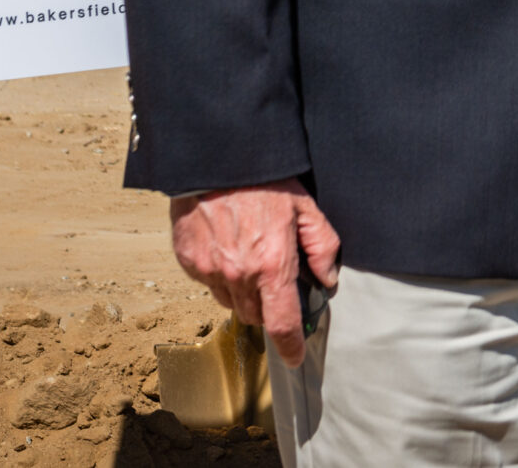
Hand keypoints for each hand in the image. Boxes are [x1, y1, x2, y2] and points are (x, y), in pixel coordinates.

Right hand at [169, 179, 341, 366]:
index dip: (290, 346)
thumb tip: (328, 279)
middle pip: (256, 316)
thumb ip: (322, 245)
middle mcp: (238, 275)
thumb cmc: (264, 180)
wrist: (214, 159)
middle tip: (276, 278)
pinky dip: (222, 275)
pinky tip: (229, 246)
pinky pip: (210, 284)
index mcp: (271, 265)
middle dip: (269, 307)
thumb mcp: (305, 206)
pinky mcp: (189, 262)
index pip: (282, 323)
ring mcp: (210, 270)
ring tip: (251, 256)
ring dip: (244, 293)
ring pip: (231, 303)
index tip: (294, 357)